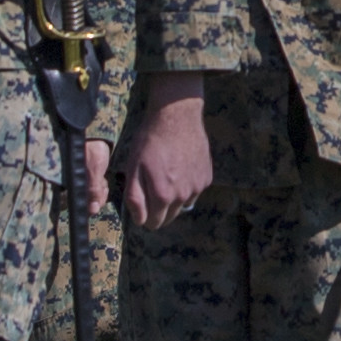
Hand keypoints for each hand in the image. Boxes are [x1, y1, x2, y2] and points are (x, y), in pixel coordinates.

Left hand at [117, 72, 214, 228]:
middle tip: (153, 184)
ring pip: (182, 204)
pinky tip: (181, 166)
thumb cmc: (151, 140)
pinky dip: (187, 184)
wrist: (177, 116)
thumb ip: (135, 197)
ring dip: (174, 195)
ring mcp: (197, 187)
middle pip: (170, 217)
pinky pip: (194, 190)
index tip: (142, 200)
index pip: (154, 223)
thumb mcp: (133, 167)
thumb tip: (140, 220)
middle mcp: (183, 196)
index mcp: (163, 196)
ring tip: (168, 172)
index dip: (145, 215)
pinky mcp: (207, 177)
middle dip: (160, 208)